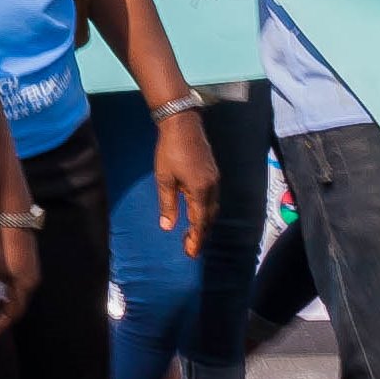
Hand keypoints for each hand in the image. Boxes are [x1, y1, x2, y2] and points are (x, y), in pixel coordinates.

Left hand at [0, 220, 39, 335]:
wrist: (14, 219)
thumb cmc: (2, 248)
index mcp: (25, 286)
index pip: (13, 312)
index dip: (0, 323)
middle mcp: (31, 280)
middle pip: (16, 302)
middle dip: (2, 312)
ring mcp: (30, 269)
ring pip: (15, 290)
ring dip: (2, 297)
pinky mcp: (25, 259)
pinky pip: (14, 279)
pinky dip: (3, 285)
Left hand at [151, 109, 219, 251]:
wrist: (183, 125)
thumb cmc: (169, 151)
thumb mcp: (164, 179)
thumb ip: (167, 204)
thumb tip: (168, 227)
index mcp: (200, 191)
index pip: (200, 222)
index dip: (195, 239)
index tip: (191, 253)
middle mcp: (212, 187)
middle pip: (209, 217)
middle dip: (201, 234)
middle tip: (191, 248)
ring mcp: (215, 180)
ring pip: (212, 208)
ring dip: (205, 223)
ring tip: (194, 234)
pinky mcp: (213, 173)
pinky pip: (212, 198)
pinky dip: (206, 210)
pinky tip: (198, 212)